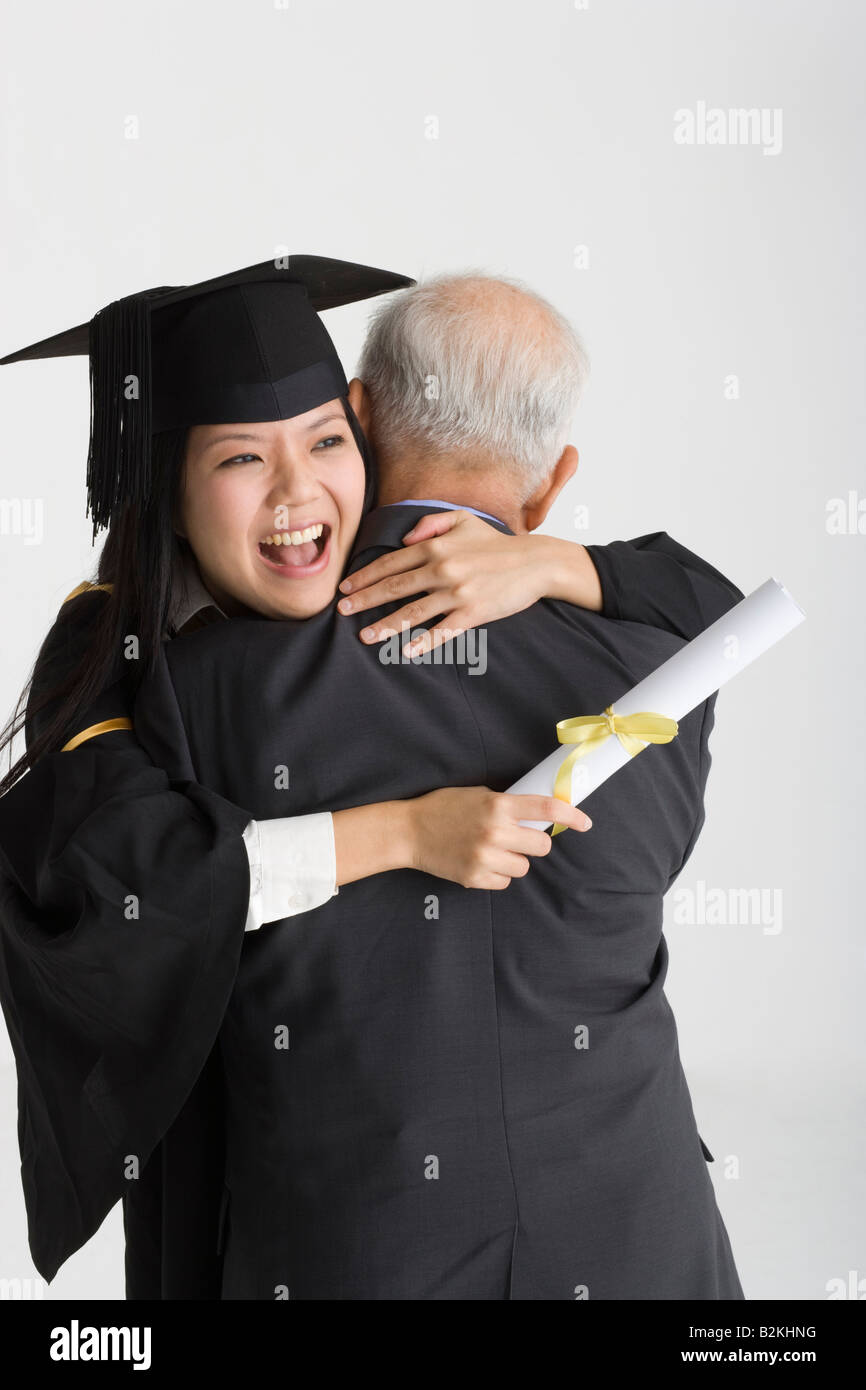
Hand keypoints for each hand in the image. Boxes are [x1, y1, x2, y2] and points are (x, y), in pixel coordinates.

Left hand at [337, 510, 551, 656]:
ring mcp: (457, 592)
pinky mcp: (473, 613)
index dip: (365, 576)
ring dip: (386, 626)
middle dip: (364, 601)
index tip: (345, 588)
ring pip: (413, 612)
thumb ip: (429, 524)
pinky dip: (423, 642)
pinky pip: (442, 631)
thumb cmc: (496, 543)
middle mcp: (442, 568)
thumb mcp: (463, 520)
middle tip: (342, 612)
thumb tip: (404, 541)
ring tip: (365, 637)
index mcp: (436, 546)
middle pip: (394, 587)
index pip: (391, 562)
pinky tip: (405, 651)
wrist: (535, 562)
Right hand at [406, 786, 591, 889]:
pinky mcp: (475, 877)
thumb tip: (539, 817)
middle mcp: (494, 831)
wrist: (410, 831)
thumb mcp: (479, 794)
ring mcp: (485, 857)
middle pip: (540, 846)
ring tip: (491, 851)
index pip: (546, 809)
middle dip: (532, 843)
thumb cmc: (445, 808)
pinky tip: (480, 862)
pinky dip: (497, 874)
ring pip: (524, 867)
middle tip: (517, 838)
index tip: (585, 822)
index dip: (571, 816)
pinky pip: (504, 881)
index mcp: (497, 805)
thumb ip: (508, 805)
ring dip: (514, 860)